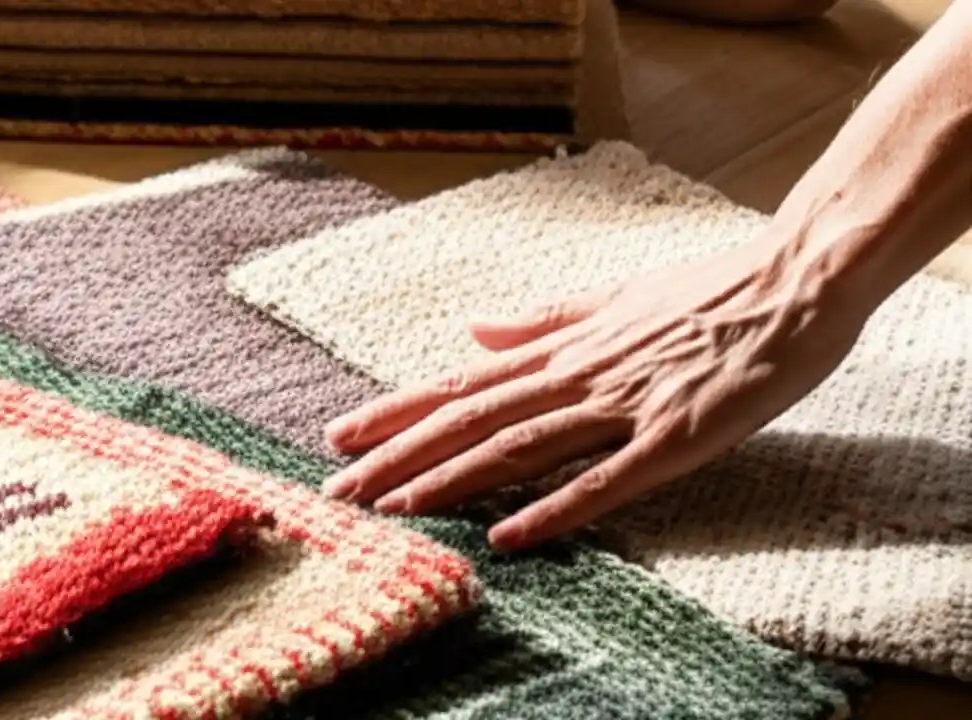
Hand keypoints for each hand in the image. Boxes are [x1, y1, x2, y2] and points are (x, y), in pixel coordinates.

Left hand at [322, 235, 872, 551]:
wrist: (796, 276)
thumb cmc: (709, 290)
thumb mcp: (614, 298)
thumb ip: (543, 321)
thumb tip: (474, 332)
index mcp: (565, 348)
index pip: (461, 385)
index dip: (397, 411)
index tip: (340, 434)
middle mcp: (579, 374)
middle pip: (472, 420)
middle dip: (400, 455)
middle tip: (339, 489)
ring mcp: (624, 405)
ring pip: (519, 446)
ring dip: (452, 480)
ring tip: (396, 509)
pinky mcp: (675, 436)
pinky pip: (604, 479)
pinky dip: (553, 509)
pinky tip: (508, 537)